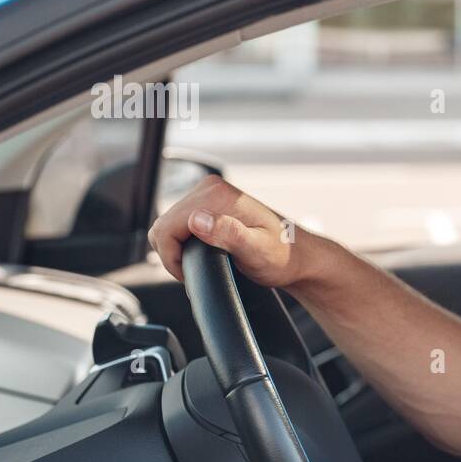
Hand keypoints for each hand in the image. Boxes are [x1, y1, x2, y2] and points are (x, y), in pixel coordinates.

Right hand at [147, 174, 321, 287]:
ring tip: (200, 264)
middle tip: (196, 272)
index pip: (168, 226)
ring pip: (168, 225)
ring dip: (176, 249)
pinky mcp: (209, 204)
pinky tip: (201, 253)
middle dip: (173, 254)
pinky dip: (182, 242)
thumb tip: (197, 221)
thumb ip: (228, 234)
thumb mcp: (257, 250)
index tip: (189, 273)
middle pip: (164, 224)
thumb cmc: (282, 256)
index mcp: (217, 195)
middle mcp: (210, 188)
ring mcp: (209, 194)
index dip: (172, 256)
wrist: (296, 255)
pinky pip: (179, 224)